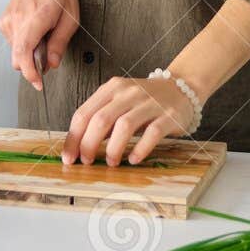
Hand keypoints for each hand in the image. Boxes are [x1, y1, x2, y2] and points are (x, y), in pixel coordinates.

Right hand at [0, 0, 79, 88]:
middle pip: (18, 59)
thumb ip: (60, 42)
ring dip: (29, 51)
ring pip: (16, 52)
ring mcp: (7, 23)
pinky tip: (34, 30)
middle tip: (48, 51)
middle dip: (32, 64)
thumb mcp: (69, 17)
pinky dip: (24, 43)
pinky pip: (14, 43)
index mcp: (34, 20)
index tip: (38, 84)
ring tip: (43, 34)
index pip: (24, 55)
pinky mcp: (3, 23)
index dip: (30, 74)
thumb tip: (52, 64)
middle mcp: (16, 22)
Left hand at [62, 73, 196, 166]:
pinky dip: (140, 149)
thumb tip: (79, 146)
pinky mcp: (169, 115)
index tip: (68, 157)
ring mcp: (150, 103)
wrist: (181, 88)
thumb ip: (102, 118)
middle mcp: (128, 92)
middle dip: (88, 144)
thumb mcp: (119, 102)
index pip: (84, 113)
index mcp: (112, 88)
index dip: (73, 138)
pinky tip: (133, 159)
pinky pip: (152, 133)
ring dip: (113, 148)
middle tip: (86, 162)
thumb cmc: (144, 100)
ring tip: (111, 162)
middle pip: (101, 119)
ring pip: (124, 125)